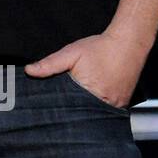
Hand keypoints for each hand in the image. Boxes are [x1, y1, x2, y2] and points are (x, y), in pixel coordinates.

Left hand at [23, 29, 148, 108]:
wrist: (128, 43)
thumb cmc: (100, 48)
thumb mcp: (71, 53)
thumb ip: (49, 64)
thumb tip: (29, 71)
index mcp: (88, 93)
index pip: (67, 108)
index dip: (57, 108)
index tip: (48, 111)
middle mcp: (103, 103)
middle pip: (81, 114)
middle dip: (70, 112)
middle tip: (60, 110)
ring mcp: (115, 106)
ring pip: (93, 114)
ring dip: (84, 111)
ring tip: (74, 107)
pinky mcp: (122, 104)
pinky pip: (105, 112)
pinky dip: (96, 108)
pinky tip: (89, 103)